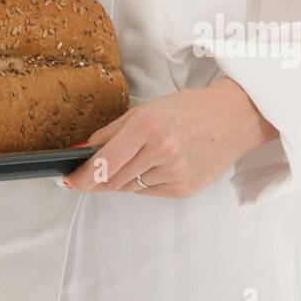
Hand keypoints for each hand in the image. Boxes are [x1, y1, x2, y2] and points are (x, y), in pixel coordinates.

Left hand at [63, 78, 278, 198]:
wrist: (232, 118)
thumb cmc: (187, 109)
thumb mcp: (144, 110)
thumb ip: (110, 133)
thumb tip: (81, 152)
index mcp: (148, 126)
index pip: (104, 162)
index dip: (82, 176)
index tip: (68, 181)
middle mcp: (162, 151)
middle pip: (113, 179)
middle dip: (98, 178)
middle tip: (88, 173)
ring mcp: (175, 173)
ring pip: (130, 187)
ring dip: (123, 178)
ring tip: (138, 158)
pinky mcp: (184, 190)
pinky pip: (149, 191)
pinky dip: (144, 182)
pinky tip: (156, 166)